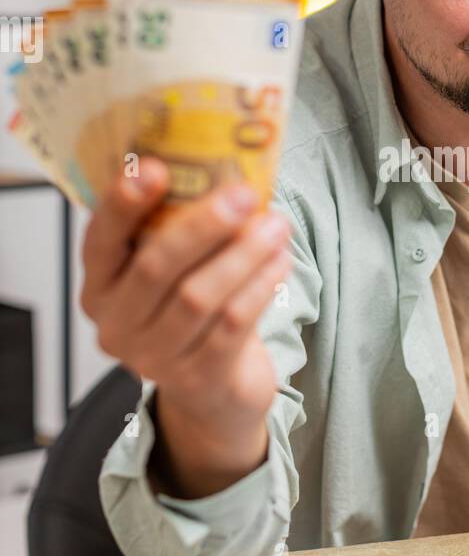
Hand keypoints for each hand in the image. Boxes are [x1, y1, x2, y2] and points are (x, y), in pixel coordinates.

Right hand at [80, 159, 292, 495]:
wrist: (213, 389)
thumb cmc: (192, 308)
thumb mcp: (174, 269)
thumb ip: (178, 227)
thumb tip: (225, 166)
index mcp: (100, 285)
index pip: (100, 241)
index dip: (123, 204)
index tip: (155, 167)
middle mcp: (117, 323)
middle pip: (155, 268)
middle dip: (203, 226)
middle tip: (243, 194)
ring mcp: (153, 356)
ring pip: (198, 297)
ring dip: (243, 255)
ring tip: (277, 225)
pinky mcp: (198, 377)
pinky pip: (232, 325)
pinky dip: (260, 288)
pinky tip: (281, 261)